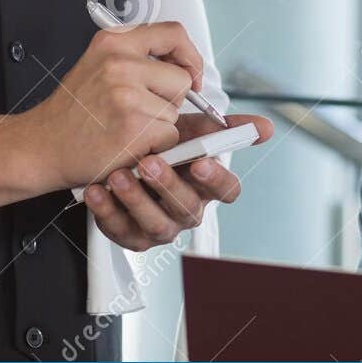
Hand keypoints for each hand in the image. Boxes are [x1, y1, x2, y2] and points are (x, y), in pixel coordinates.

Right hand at [0, 22, 205, 208]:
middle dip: (171, 100)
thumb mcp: (98, 64)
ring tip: (126, 126)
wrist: (42, 144)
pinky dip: (155, 146)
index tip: (191, 73)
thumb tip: (185, 65)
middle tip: (141, 110)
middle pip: (181, 79)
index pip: (173, 33)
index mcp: (114, 41)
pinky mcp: (133, 127)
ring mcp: (127, 95)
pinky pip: (169, 137)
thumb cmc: (71, 111)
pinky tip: (127, 142)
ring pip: (176, 113)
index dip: (190, 56)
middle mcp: (120, 63)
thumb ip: (137, 58)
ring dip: (160, 126)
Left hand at [85, 113, 273, 250]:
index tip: (200, 161)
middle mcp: (186, 209)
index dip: (216, 179)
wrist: (119, 155)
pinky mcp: (129, 235)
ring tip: (119, 175)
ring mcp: (158, 225)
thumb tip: (265, 127)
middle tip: (150, 163)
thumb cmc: (163, 144)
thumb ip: (224, 128)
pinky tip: (96, 189)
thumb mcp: (190, 130)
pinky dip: (107, 210)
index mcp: (206, 185)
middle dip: (169, 186)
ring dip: (136, 200)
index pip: (226, 190)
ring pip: (155, 224)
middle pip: (187, 208)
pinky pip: (119, 229)